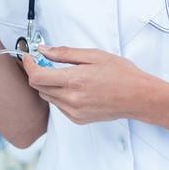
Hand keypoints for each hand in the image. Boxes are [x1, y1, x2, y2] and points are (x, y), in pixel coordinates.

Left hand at [21, 46, 150, 124]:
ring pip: (47, 97)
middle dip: (37, 73)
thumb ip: (65, 53)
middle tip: (46, 62)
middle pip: (38, 87)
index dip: (28, 65)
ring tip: (64, 74)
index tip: (29, 57)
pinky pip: (58, 106)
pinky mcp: (78, 119)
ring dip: (48, 84)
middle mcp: (71, 99)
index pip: (36, 76)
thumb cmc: (122, 75)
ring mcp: (74, 112)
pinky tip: (74, 87)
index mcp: (74, 81)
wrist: (139, 97)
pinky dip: (59, 95)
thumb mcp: (94, 55)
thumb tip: (44, 50)